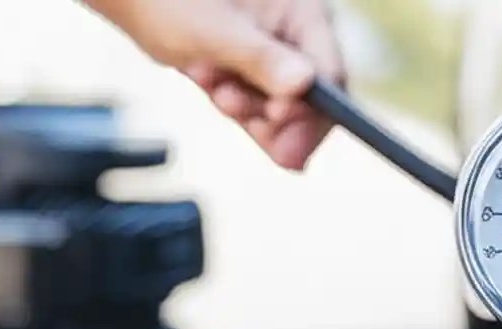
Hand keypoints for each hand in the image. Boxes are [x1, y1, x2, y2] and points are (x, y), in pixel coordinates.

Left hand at [87, 0, 343, 169]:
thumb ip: (261, 59)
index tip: (289, 141)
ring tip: (211, 83)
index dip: (314, 112)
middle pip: (309, 99)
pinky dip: (238, 110)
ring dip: (248, 110)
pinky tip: (209, 82)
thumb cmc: (172, 0)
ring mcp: (274, 58)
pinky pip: (259, 109)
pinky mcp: (251, 75)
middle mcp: (295, 37)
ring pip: (281, 109)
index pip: (329, 74)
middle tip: (245, 122)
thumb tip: (304, 86)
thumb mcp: (217, 31)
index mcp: (304, 14)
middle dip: (279, 119)